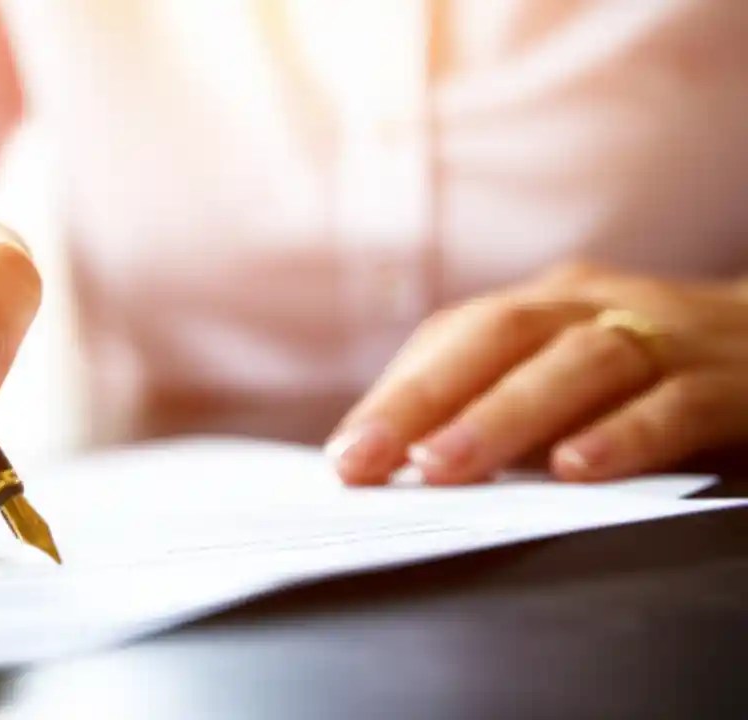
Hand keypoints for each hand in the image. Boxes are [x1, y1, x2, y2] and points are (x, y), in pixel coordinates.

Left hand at [327, 263, 747, 485]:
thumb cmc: (654, 378)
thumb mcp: (570, 380)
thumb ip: (501, 410)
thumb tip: (400, 467)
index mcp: (550, 306)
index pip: (456, 338)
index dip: (396, 394)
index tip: (345, 457)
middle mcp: (600, 306)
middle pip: (501, 335)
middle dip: (425, 399)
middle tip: (367, 462)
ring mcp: (669, 336)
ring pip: (580, 361)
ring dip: (505, 415)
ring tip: (444, 467)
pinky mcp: (735, 382)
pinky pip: (676, 401)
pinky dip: (624, 434)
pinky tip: (578, 470)